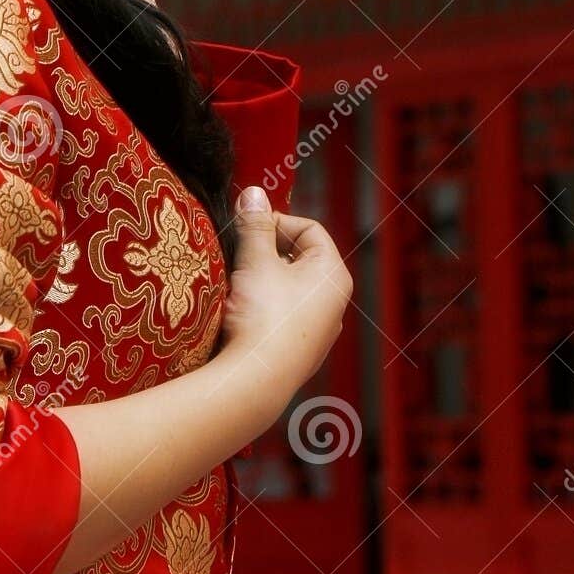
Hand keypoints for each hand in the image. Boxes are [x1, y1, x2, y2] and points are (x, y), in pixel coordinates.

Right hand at [218, 185, 352, 404]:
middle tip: (239, 256)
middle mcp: (335, 302)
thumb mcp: (255, 260)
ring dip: (264, 281)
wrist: (257, 381)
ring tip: (238, 286)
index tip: (247, 229)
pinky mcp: (302, 354)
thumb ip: (254, 224)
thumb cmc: (264, 315)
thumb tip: (252, 192)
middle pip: (300, 258)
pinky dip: (265, 309)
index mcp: (333, 273)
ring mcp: (320, 331)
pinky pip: (283, 318)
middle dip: (267, 252)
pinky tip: (243, 316)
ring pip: (289, 289)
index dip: (276, 221)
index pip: (309, 228)